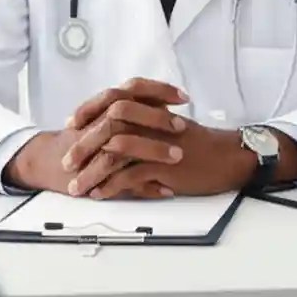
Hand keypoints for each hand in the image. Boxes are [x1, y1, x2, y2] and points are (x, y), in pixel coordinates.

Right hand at [3, 77, 187, 195]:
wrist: (48, 160)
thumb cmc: (82, 138)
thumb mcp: (105, 116)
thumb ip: (130, 110)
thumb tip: (164, 104)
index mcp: (105, 106)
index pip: (132, 89)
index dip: (158, 90)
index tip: (182, 97)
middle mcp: (98, 122)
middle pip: (126, 112)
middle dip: (156, 118)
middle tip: (181, 126)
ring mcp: (94, 149)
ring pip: (122, 146)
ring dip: (153, 151)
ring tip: (177, 157)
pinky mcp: (93, 175)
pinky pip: (120, 181)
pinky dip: (145, 187)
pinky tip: (165, 190)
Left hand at [87, 124, 296, 199]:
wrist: (229, 156)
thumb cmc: (200, 143)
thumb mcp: (170, 124)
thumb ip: (145, 121)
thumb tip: (118, 128)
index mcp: (151, 107)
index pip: (112, 101)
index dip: (88, 111)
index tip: (72, 124)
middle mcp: (152, 121)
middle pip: (107, 127)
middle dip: (82, 146)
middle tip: (68, 163)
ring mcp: (157, 144)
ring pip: (113, 154)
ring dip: (91, 172)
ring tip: (78, 187)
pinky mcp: (164, 166)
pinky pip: (129, 176)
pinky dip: (110, 186)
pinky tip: (100, 194)